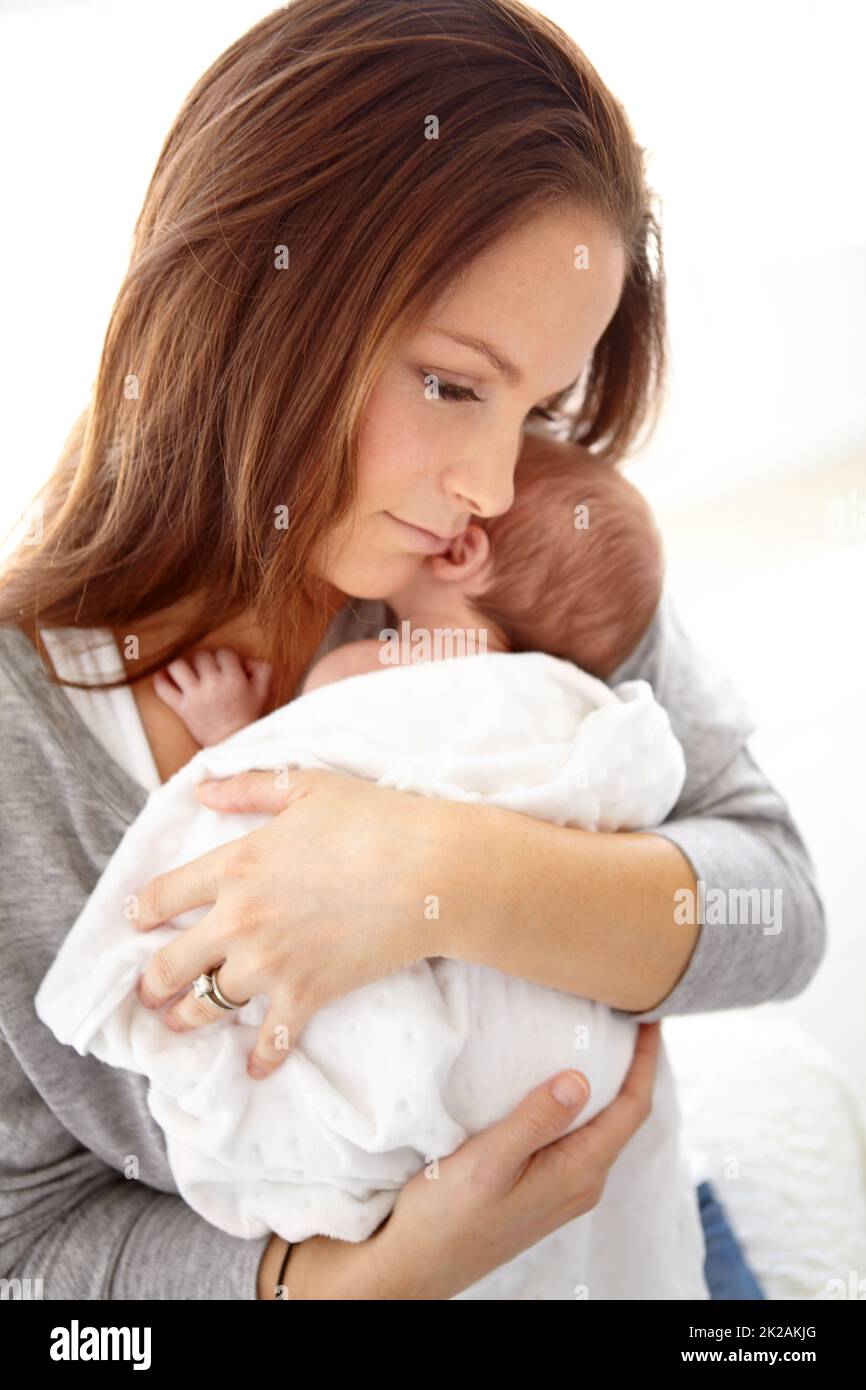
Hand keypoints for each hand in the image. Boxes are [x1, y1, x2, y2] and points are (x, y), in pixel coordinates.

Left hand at [133, 768, 452, 1078]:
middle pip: (171, 964)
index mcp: (234, 866)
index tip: (136, 923)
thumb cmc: (372, 820)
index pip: (164, 896)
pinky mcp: (307, 995)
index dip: (142, 912)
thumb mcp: (305, 786)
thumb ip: (248, 787)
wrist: (429, 872)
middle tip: (148, 992)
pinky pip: (271, 1038)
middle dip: (152, 982)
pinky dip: (261, 1057)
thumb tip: (201, 790)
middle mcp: (239, 920)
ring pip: (208, 1005)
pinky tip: (254, 1067)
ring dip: (188, 1019)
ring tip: (180, 1025)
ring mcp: (270, 963)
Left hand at [153, 647, 271, 745]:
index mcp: (234, 679)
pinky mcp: (181, 708)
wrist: (232, 745)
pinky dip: (160, 679)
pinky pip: (163, 689)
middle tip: (206, 668)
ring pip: (178, 666)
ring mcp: (195, 696)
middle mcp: (213, 684)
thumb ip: (262, 670)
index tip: (224, 665)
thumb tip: (245, 660)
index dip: (224, 656)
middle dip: (204, 659)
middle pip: (200, 656)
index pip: (223, 653)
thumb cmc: (247, 718)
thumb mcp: (263, 693)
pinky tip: (162, 674)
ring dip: (179, 664)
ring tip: (184, 668)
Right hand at [273, 1024, 661, 1298]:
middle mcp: (582, 1184)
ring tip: (603, 1043)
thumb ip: (536, 1120)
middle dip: (633, 1069)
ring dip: (609, 1087)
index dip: (645, 1062)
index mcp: (578, 1173)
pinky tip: (564, 1088)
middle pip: (623, 1117)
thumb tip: (581, 1079)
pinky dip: (584, 1107)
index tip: (650, 1017)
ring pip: (602, 1129)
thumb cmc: (446, 1215)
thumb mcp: (489, 1160)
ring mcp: (565, 1191)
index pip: (631, 1109)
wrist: (418, 1265)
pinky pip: (580, 1140)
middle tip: (628, 1019)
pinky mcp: (544, 1192)